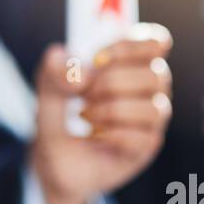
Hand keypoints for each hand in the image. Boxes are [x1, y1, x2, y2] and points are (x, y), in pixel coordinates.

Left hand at [30, 24, 173, 203]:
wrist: (53, 162)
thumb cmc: (60, 117)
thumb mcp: (47, 89)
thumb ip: (56, 72)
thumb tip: (82, 73)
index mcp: (129, 63)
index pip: (155, 42)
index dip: (132, 45)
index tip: (98, 58)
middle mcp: (146, 88)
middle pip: (156, 74)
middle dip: (113, 82)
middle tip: (82, 94)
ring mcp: (149, 119)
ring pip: (154, 108)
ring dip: (112, 110)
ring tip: (86, 116)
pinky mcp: (145, 146)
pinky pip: (143, 137)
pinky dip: (112, 135)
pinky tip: (95, 135)